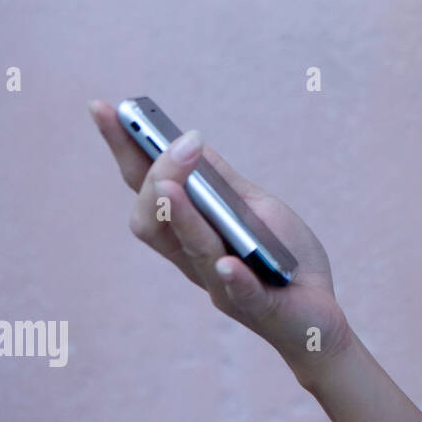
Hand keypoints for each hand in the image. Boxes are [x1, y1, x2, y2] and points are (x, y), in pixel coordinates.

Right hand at [88, 99, 352, 384]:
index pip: (145, 188)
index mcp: (190, 231)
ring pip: (189, 252)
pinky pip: (239, 294)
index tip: (102, 107)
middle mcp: (194, 259)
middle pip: (151, 221)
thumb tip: (189, 138)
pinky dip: (231, 277)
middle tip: (176, 141)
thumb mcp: (257, 209)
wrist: (319, 314)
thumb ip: (224, 183)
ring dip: (180, 217)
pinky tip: (226, 262)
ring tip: (171, 186)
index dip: (121, 150)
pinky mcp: (259, 307)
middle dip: (153, 177)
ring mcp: (222, 285)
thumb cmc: (284, 259)